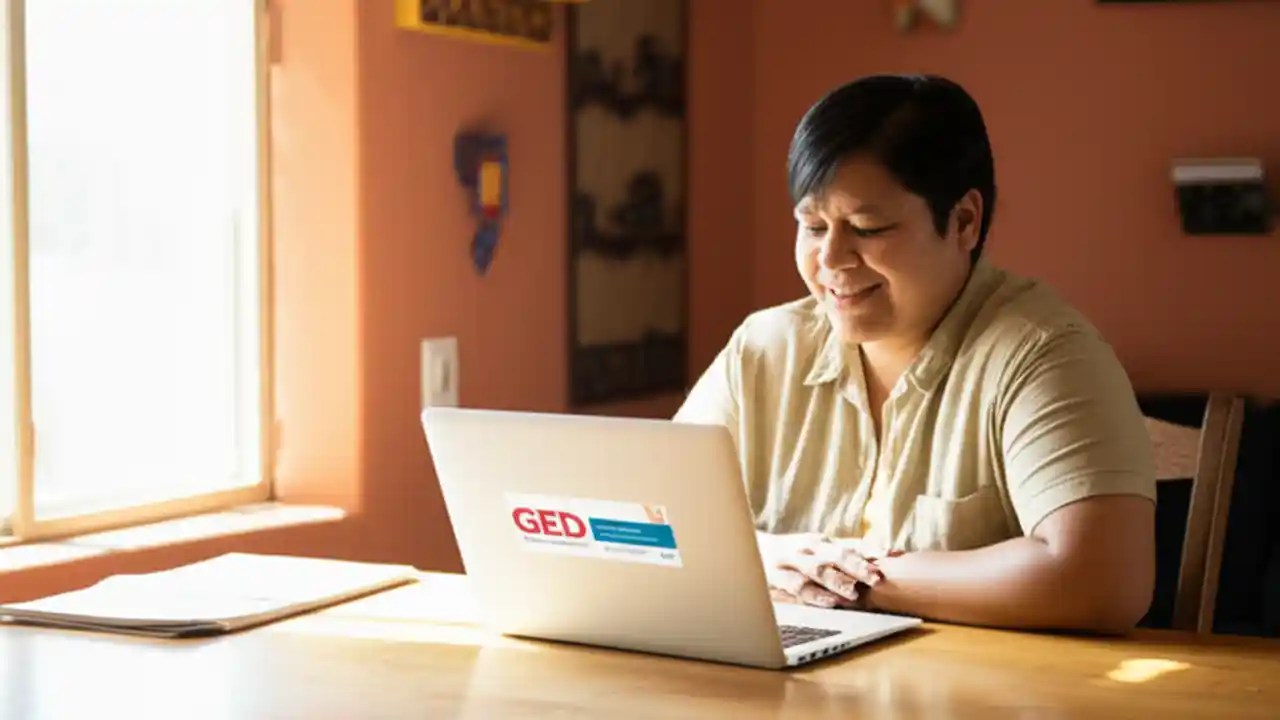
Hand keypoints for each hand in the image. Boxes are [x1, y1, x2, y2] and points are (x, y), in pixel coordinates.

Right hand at [759, 533, 884, 608]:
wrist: (750, 549)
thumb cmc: (795, 553)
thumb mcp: (820, 548)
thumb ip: (851, 552)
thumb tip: (892, 553)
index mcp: (823, 541)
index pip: (852, 544)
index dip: (872, 549)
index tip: (892, 555)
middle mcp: (810, 548)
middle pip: (837, 554)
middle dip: (857, 565)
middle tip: (876, 577)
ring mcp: (793, 561)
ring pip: (818, 569)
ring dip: (836, 580)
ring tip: (853, 592)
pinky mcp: (777, 576)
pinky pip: (797, 587)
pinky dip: (813, 594)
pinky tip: (828, 602)